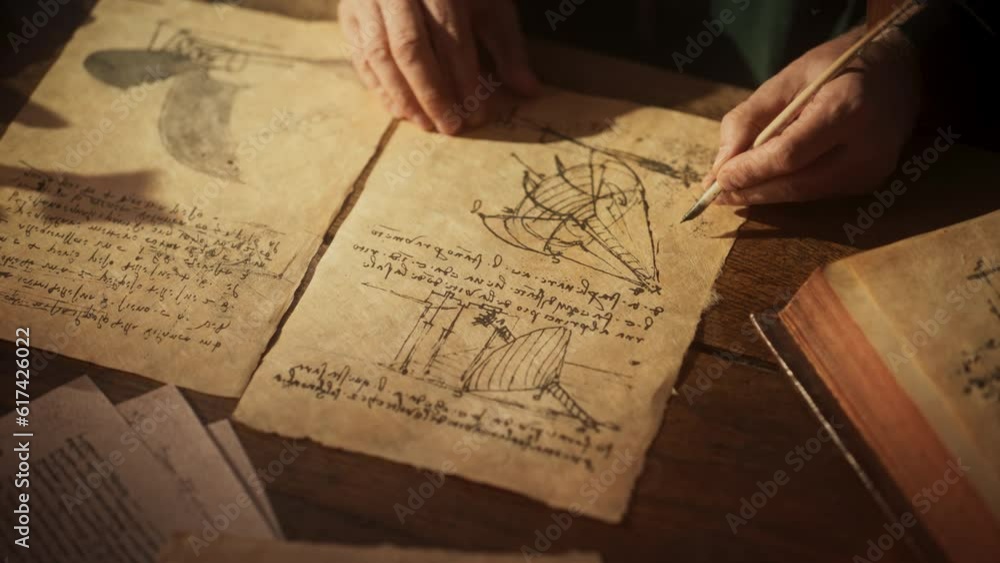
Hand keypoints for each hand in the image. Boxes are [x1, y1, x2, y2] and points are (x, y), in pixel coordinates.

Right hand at [339, 0, 540, 133]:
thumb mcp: (489, 5)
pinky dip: (379, 87)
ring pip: (379, 55)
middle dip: (432, 94)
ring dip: (403, 97)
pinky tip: (399, 110)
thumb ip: (507, 46)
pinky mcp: (349, 15)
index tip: (477, 114)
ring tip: (424, 124)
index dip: (464, 80)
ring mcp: (366, 2)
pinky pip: (359, 56)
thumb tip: (530, 91)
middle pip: (410, 50)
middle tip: (450, 128)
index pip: (449, 38)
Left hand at [707, 26, 921, 204]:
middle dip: (751, 190)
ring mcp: (872, 169)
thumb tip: (721, 164)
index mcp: (847, 108)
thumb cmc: (839, 67)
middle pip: (796, 184)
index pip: (789, 155)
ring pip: (805, 195)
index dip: (750, 171)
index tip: (717, 178)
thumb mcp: (789, 78)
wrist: (901, 72)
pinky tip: (763, 185)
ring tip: (731, 191)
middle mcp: (867, 146)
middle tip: (714, 194)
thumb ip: (750, 118)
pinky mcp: (870, 182)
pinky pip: (817, 193)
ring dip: (764, 195)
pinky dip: (786, 190)